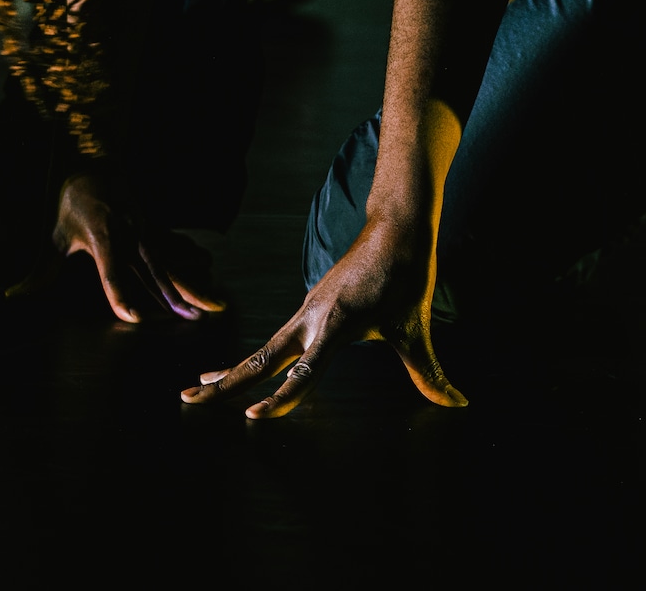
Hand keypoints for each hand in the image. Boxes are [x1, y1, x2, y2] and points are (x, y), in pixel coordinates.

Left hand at [46, 170, 222, 323]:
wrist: (96, 166)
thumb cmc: (73, 204)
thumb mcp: (56, 235)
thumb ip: (42, 269)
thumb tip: (15, 293)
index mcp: (103, 236)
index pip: (112, 272)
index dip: (121, 295)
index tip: (133, 317)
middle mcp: (128, 236)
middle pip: (151, 273)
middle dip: (171, 299)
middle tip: (192, 320)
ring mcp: (144, 233)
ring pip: (167, 268)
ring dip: (187, 290)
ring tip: (207, 312)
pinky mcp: (151, 233)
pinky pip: (169, 260)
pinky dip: (185, 278)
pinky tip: (200, 294)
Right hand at [180, 217, 464, 418]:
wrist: (395, 226)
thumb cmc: (405, 274)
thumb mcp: (416, 326)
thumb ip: (428, 370)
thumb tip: (457, 403)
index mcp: (337, 323)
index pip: (305, 370)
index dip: (282, 396)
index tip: (254, 418)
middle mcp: (313, 318)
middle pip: (261, 358)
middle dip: (225, 383)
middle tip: (188, 401)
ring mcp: (307, 312)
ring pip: (262, 348)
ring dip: (228, 371)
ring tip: (195, 389)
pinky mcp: (309, 308)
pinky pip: (273, 340)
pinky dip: (249, 358)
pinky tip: (233, 371)